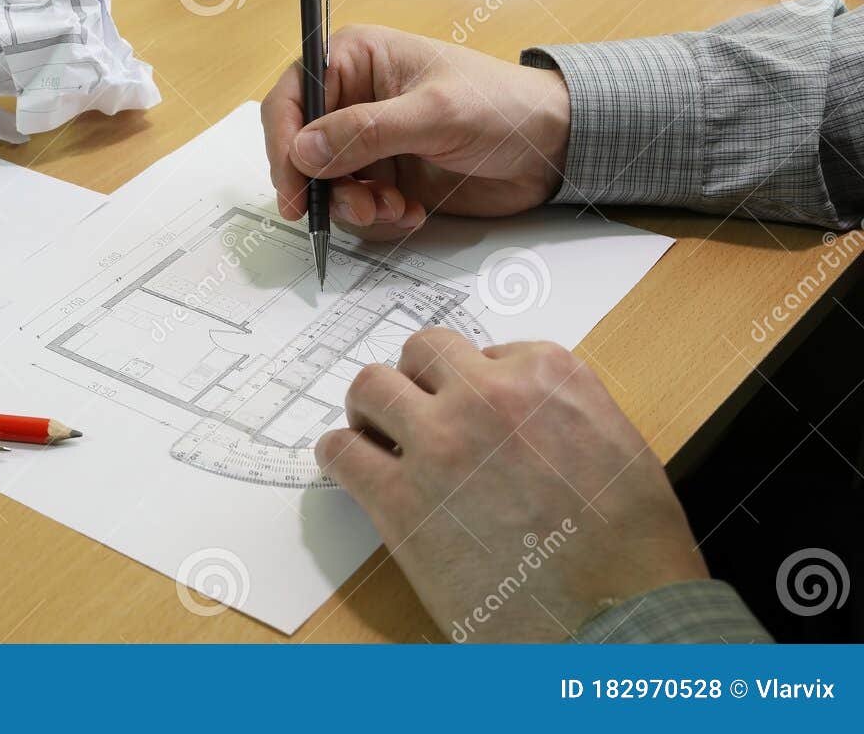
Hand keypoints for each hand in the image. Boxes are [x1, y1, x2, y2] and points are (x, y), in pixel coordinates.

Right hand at [262, 24, 570, 239]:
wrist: (553, 146)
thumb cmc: (502, 106)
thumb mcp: (435, 113)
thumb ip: (366, 131)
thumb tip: (304, 150)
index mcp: (355, 60)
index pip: (292, 98)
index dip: (283, 144)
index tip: (293, 189)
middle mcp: (352, 99)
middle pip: (301, 148)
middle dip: (323, 186)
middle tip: (357, 209)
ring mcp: (368, 141)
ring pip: (327, 184)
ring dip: (354, 206)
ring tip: (393, 209)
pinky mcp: (385, 176)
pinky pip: (357, 206)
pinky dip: (377, 218)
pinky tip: (411, 212)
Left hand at [318, 330, 708, 641]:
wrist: (617, 622)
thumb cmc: (633, 551)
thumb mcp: (618, 446)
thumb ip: (560, 411)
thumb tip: (519, 411)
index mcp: (548, 376)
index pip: (486, 351)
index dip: (475, 384)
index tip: (472, 410)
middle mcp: (487, 395)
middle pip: (422, 353)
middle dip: (418, 379)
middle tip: (416, 410)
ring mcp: (437, 443)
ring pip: (371, 387)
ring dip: (371, 407)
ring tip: (376, 432)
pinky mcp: (399, 499)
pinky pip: (341, 451)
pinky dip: (340, 454)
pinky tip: (351, 468)